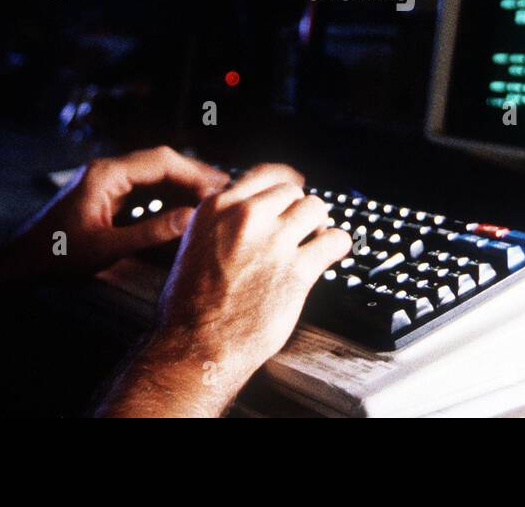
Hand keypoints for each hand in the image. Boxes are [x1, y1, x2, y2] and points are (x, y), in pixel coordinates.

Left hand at [0, 147, 228, 284]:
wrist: (20, 261)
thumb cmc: (56, 255)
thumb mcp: (106, 248)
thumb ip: (151, 233)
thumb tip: (192, 218)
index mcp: (107, 174)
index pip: (161, 161)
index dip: (194, 173)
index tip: (219, 188)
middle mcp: (109, 169)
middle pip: (162, 161)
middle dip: (194, 174)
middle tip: (225, 189)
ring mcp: (108, 180)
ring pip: (156, 172)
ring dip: (183, 183)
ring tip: (213, 197)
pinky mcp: (108, 193)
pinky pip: (145, 186)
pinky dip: (168, 194)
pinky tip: (186, 207)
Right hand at [97, 163, 351, 416]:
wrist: (194, 348)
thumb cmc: (187, 309)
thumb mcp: (192, 248)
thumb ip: (220, 225)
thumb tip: (244, 217)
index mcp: (217, 209)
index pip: (264, 175)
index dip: (284, 186)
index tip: (294, 192)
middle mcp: (246, 218)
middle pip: (293, 192)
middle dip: (298, 210)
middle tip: (300, 230)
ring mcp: (273, 242)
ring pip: (316, 208)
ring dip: (318, 225)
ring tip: (315, 242)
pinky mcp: (298, 270)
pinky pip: (335, 241)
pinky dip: (337, 247)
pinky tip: (330, 256)